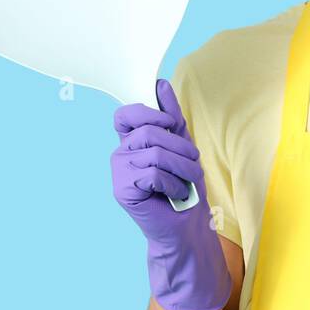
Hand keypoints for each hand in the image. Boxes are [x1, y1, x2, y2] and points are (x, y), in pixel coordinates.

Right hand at [111, 78, 229, 309]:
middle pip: (150, 131)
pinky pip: (153, 173)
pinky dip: (173, 185)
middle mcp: (120, 153)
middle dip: (181, 148)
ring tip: (186, 183)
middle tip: (192, 167)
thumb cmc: (185, 186)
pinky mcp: (122, 190)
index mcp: (131, 141)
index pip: (127, 113)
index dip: (150, 113)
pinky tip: (173, 196)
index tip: (171, 126)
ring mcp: (118, 172)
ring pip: (155, 153)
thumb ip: (171, 116)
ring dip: (182, 169)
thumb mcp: (183, 145)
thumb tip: (160, 84)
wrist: (187, 226)